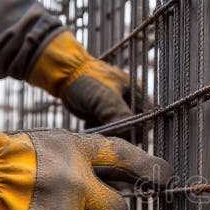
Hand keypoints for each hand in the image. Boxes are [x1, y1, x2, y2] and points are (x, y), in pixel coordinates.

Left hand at [28, 30, 144, 130]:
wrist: (62, 73)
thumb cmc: (87, 80)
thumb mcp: (106, 98)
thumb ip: (120, 116)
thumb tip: (128, 134)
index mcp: (137, 94)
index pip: (147, 119)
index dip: (138, 130)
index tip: (123, 135)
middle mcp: (130, 101)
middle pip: (133, 127)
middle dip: (119, 132)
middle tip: (104, 132)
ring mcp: (116, 108)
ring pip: (119, 130)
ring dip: (108, 132)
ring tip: (93, 125)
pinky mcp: (103, 114)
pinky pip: (107, 129)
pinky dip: (99, 130)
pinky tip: (88, 124)